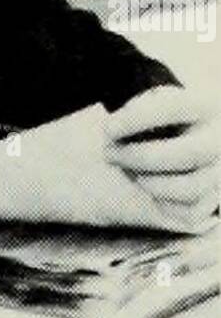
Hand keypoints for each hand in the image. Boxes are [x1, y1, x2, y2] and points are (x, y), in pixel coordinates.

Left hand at [104, 87, 218, 222]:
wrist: (181, 138)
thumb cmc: (159, 120)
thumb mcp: (150, 104)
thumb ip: (135, 114)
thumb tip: (114, 134)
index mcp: (206, 105)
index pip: (176, 109)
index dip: (138, 119)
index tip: (108, 128)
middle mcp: (220, 139)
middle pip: (190, 154)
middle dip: (141, 157)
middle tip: (109, 153)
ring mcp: (220, 172)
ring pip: (189, 188)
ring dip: (149, 182)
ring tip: (129, 170)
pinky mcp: (212, 200)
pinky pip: (188, 213)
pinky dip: (161, 203)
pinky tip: (147, 184)